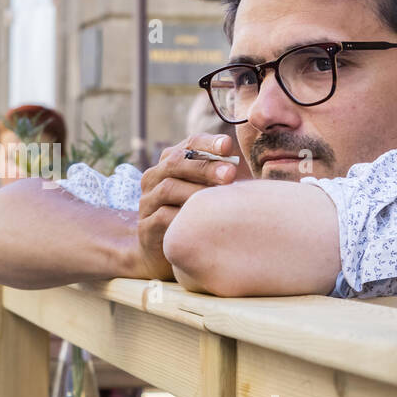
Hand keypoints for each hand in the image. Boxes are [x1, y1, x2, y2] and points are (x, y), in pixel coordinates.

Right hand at [138, 134, 240, 279]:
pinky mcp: (146, 227)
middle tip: (230, 174)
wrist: (161, 254)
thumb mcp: (206, 194)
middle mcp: (154, 179)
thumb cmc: (193, 218)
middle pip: (176, 163)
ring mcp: (147, 202)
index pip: (188, 145)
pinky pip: (162, 217)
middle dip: (204, 166)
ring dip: (195, 191)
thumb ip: (220, 179)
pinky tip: (203, 221)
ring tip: (220, 197)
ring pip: (168, 188)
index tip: (228, 145)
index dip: (207, 143)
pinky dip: (183, 216)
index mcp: (170, 165)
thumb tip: (249, 171)